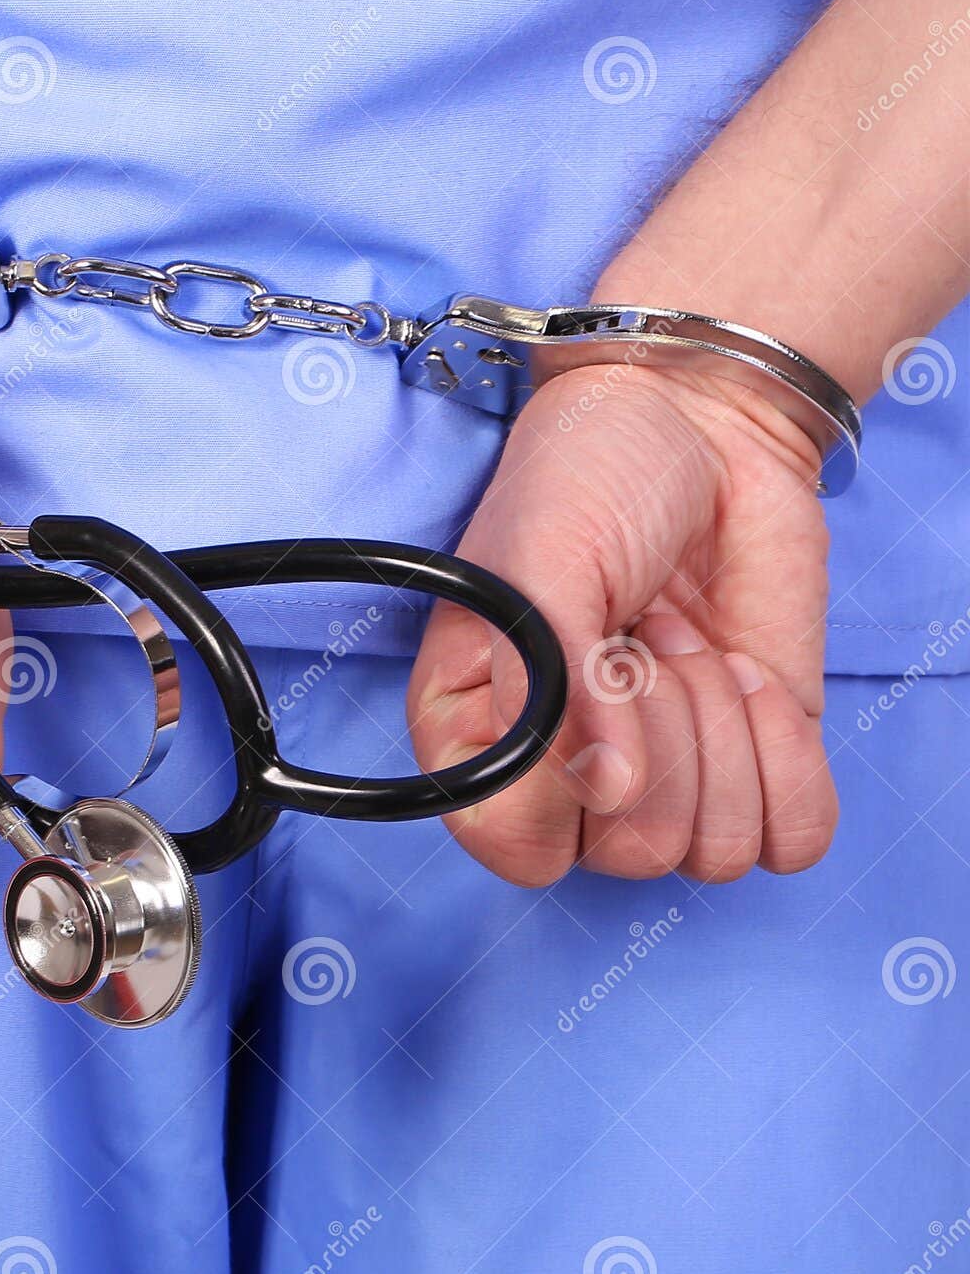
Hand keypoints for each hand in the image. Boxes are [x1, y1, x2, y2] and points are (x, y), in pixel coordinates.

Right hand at [407, 366, 838, 884]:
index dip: (563, 792)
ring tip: (686, 641)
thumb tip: (607, 790)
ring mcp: (666, 773)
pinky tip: (751, 682)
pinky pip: (792, 839)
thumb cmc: (587, 478)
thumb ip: (553, 682)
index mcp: (482, 735)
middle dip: (662, 732)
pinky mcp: (755, 759)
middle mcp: (567, 774)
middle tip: (646, 634)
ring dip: (721, 733)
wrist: (699, 421)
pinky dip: (788, 762)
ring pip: (714, 851)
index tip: (587, 690)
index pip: (518, 847)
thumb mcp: (538, 564)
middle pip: (632, 853)